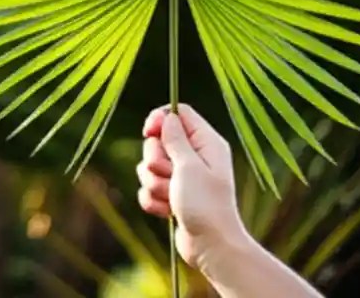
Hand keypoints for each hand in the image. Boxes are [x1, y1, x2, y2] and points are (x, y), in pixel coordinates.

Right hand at [137, 104, 246, 273]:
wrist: (211, 246)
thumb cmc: (205, 204)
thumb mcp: (189, 166)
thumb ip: (175, 139)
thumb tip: (167, 116)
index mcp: (206, 143)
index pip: (178, 113)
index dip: (159, 119)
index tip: (148, 133)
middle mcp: (195, 156)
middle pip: (158, 140)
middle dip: (155, 160)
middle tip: (170, 175)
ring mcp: (183, 177)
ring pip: (149, 166)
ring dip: (154, 183)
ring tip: (171, 197)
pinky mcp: (172, 195)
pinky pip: (148, 188)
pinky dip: (153, 200)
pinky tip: (167, 211)